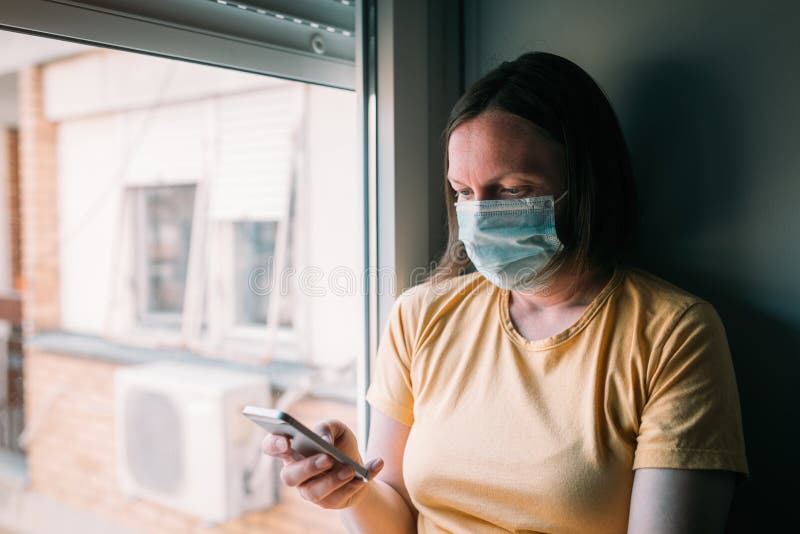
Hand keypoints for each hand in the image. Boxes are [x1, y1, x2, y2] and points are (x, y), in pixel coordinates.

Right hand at [261, 418, 384, 509]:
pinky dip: (356, 484)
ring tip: (350, 469)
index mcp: (292, 450)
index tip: (286, 441)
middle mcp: (296, 473)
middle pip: (289, 477)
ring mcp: (310, 490)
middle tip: (327, 458)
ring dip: (333, 480)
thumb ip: (328, 427)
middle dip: (308, 468)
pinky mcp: (328, 502)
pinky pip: (338, 499)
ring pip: (313, 492)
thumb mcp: (338, 429)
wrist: (359, 468)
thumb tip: (323, 440)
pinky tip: (369, 470)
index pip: (271, 447)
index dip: (274, 445)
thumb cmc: (340, 445)